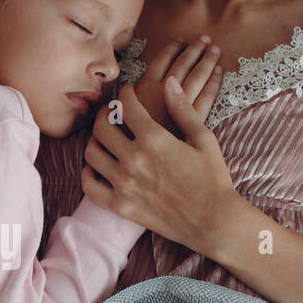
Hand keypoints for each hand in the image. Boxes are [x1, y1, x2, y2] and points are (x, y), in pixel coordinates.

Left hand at [81, 37, 238, 254]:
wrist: (214, 221)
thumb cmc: (213, 178)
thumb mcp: (204, 138)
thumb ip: (183, 109)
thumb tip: (169, 82)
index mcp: (154, 139)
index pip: (125, 106)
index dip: (125, 93)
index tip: (128, 92)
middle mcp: (134, 159)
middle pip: (101, 126)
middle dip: (105, 113)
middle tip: (112, 112)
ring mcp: (123, 184)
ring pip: (92, 153)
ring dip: (95, 140)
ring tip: (105, 137)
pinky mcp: (120, 206)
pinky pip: (90, 185)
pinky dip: (89, 172)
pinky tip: (98, 165)